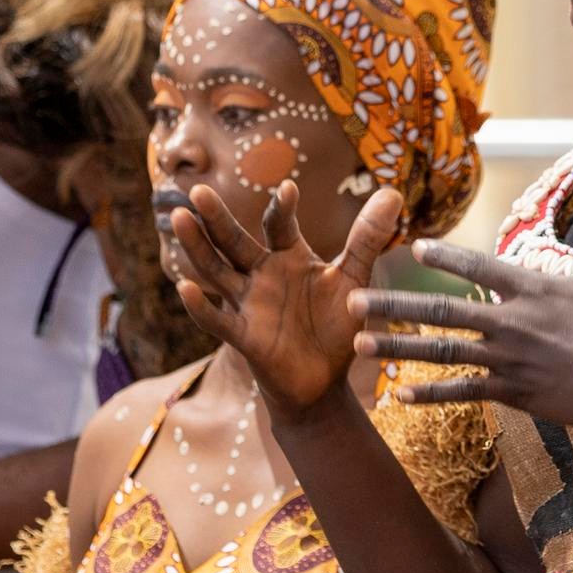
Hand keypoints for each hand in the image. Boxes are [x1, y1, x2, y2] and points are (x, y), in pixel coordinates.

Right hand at [171, 185, 405, 419]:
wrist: (324, 384)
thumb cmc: (336, 327)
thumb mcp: (355, 279)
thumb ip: (367, 239)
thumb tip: (393, 191)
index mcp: (288, 257)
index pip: (280, 225)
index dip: (283, 209)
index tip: (289, 189)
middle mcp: (262, 275)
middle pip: (234, 241)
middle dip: (217, 217)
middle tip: (198, 190)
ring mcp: (249, 305)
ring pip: (216, 270)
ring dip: (197, 247)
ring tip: (179, 218)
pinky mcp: (244, 337)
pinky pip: (217, 319)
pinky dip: (201, 305)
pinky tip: (185, 287)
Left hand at [356, 181, 572, 434]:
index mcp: (533, 289)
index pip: (478, 267)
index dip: (445, 256)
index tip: (412, 247)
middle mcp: (512, 322)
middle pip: (441, 310)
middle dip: (392, 304)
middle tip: (350, 298)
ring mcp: (509, 360)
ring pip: (442, 351)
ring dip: (397, 347)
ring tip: (358, 343)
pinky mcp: (515, 394)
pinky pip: (463, 393)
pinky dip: (430, 393)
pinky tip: (398, 394)